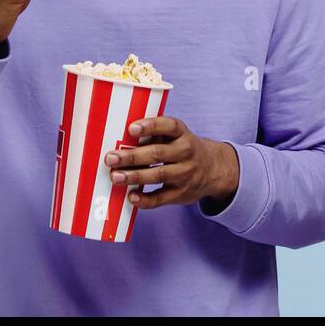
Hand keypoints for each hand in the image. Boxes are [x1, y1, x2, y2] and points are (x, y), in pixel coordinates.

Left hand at [102, 116, 239, 210]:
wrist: (214, 169)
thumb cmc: (182, 148)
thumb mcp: (176, 136)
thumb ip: (154, 136)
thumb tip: (120, 139)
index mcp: (182, 134)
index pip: (169, 126)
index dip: (150, 126)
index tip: (132, 128)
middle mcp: (186, 153)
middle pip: (158, 153)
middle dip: (132, 156)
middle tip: (110, 158)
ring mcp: (185, 174)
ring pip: (158, 175)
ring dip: (134, 176)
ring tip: (115, 177)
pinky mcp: (181, 193)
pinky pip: (161, 198)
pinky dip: (145, 199)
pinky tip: (131, 197)